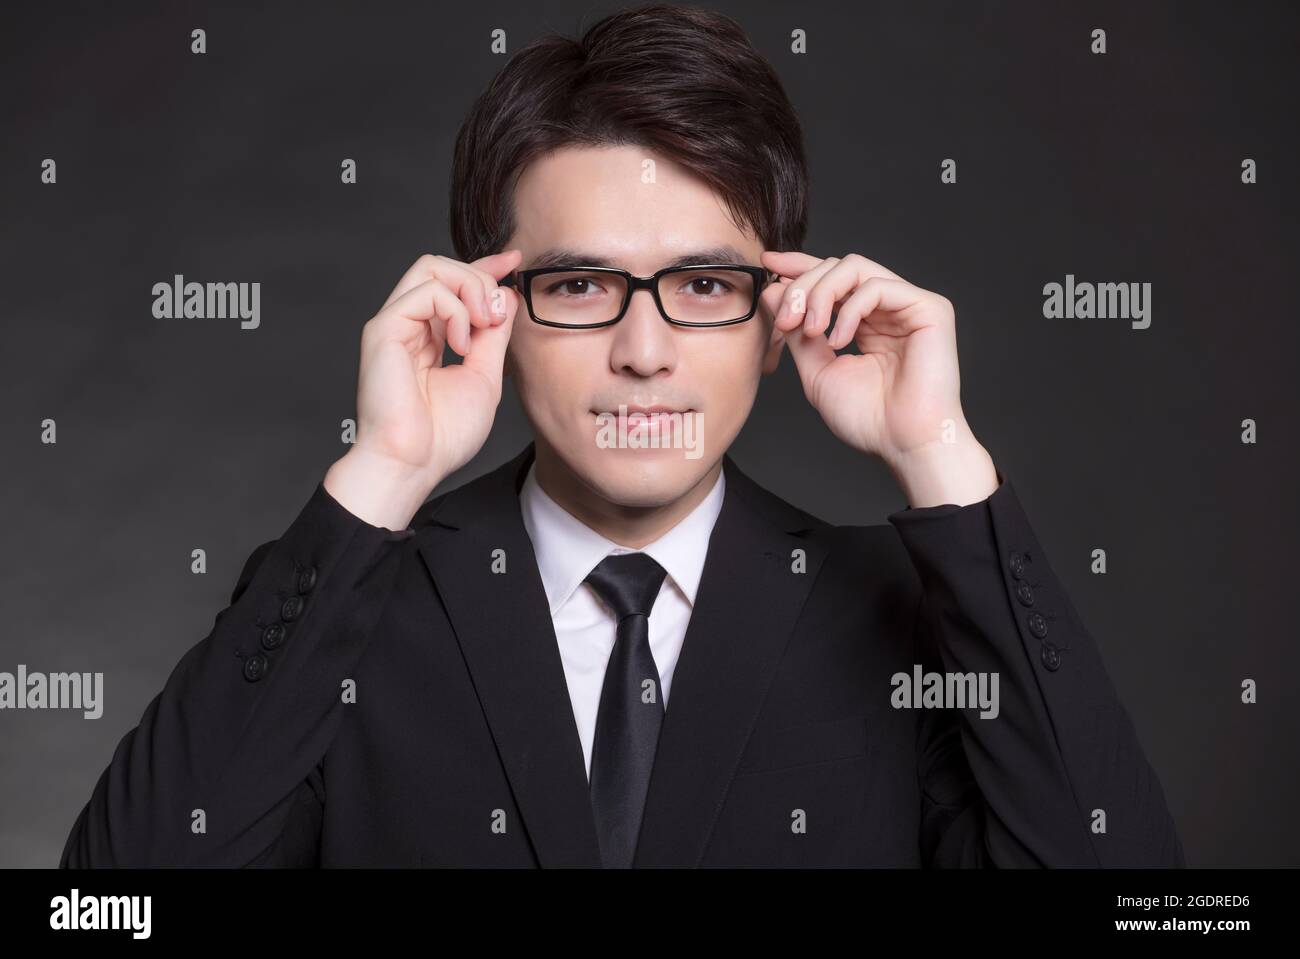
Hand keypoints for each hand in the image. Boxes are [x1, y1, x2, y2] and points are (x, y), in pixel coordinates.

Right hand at [324, 250, 521, 527]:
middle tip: (497, 315)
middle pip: (441, 266)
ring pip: (431, 267)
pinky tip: (461, 343)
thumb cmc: (443, 434)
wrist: (415, 463)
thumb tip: (505, 297)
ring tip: (482, 325)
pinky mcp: (384, 329)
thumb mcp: (484, 376)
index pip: (454, 285)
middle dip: (480, 278)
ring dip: (470, 288)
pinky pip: (425, 292)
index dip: (485, 267)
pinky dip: (454, 311)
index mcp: (430, 337)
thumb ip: (493, 336)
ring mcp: (394, 325)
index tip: (514, 261)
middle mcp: (409, 326)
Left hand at [762, 250, 997, 506]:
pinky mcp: (929, 308)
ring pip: (854, 268)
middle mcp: (889, 309)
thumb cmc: (869, 419)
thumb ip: (797, 333)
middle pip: (837, 267)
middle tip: (784, 320)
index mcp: (867, 322)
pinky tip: (840, 341)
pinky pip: (877, 286)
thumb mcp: (818, 371)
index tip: (768, 265)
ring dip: (821, 294)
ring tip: (810, 330)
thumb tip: (774, 291)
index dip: (800, 266)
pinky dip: (850, 309)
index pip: (833, 279)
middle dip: (802, 287)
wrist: (905, 444)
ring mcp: (909, 306)